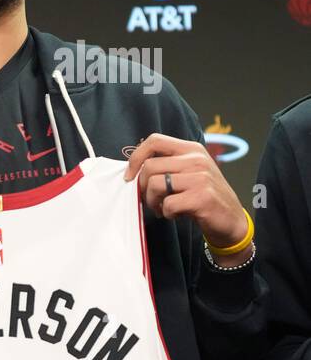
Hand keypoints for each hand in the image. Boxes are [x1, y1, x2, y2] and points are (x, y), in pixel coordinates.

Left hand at [123, 133, 252, 265]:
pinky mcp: (202, 197)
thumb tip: (132, 169)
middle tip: (151, 200)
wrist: (230, 219)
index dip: (136, 158)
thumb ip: (167, 166)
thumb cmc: (202, 196)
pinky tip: (177, 214)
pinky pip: (168, 204)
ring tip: (163, 208)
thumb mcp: (188, 173)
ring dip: (153, 202)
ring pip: (155, 185)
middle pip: (149, 167)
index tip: (129, 176)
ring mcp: (201, 178)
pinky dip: (167, 213)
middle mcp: (197, 159)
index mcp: (191, 149)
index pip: (155, 141)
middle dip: (142, 187)